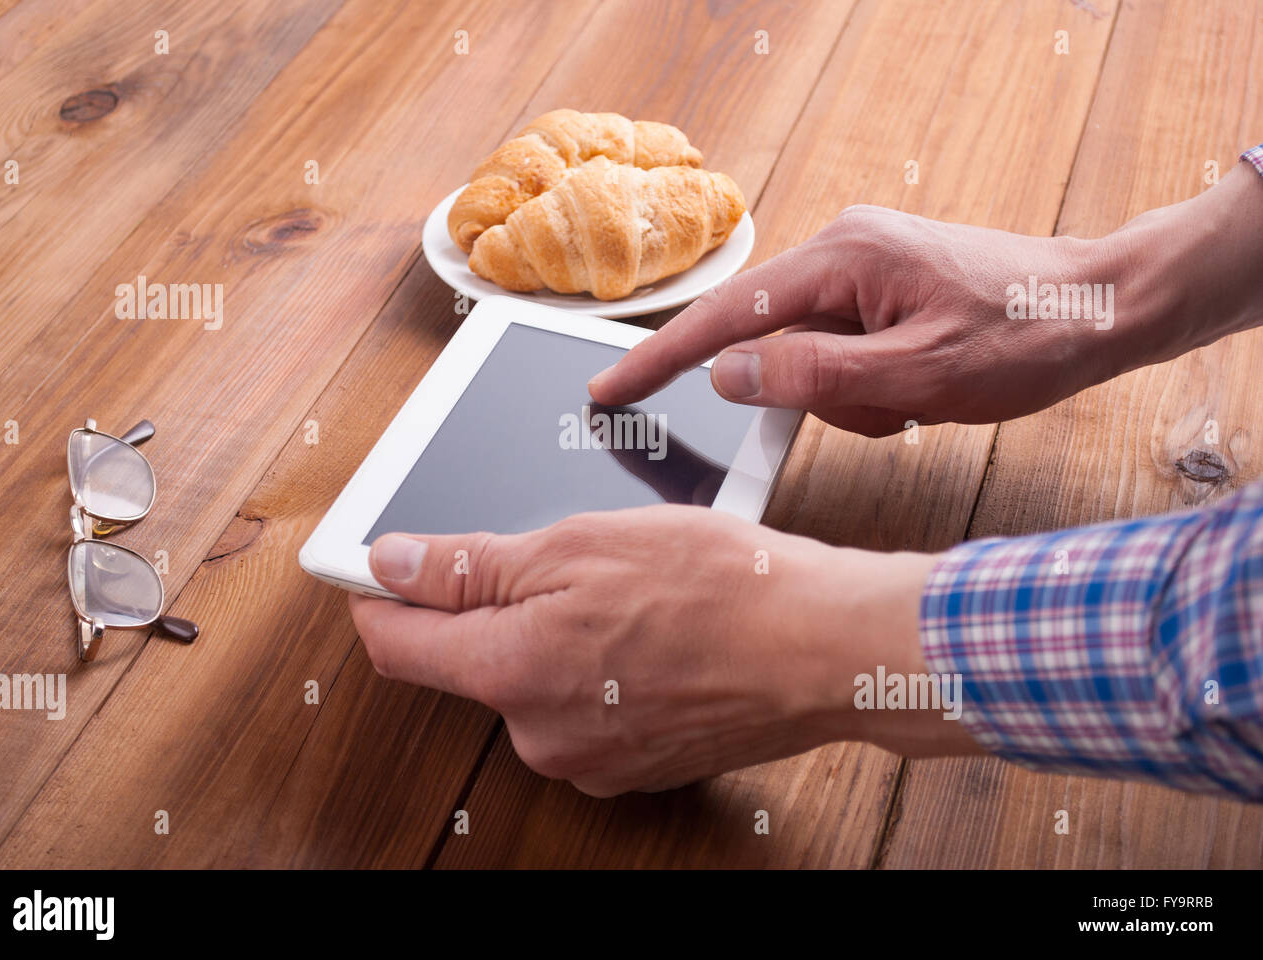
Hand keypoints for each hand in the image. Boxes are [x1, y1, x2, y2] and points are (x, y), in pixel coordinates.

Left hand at [350, 506, 978, 796]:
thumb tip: (392, 565)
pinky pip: (588, 708)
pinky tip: (649, 634)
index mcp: (511, 673)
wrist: (822, 650)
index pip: (395, 644)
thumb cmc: (719, 588)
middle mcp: (539, 734)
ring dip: (556, 637)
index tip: (381, 567)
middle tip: (556, 556)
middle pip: (473, 662)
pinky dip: (601, 670)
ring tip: (624, 594)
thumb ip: (470, 565)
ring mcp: (590, 760)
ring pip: (536, 682)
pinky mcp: (634, 765)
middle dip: (496, 608)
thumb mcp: (580, 544)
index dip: (379, 596)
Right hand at [588, 162, 1262, 435]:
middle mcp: (843, 251)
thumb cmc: (1024, 337)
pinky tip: (922, 390)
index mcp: (843, 258)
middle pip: (771, 341)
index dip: (660, 356)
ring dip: (853, 398)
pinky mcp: (881, 292)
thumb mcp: (915, 375)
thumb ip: (810, 377)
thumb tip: (726, 374)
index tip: (609, 387)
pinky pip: (840, 352)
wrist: (1102, 308)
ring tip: (921, 399)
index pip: (725, 317)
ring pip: (808, 357)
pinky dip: (870, 389)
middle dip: (814, 394)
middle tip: (890, 406)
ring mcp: (862, 270)